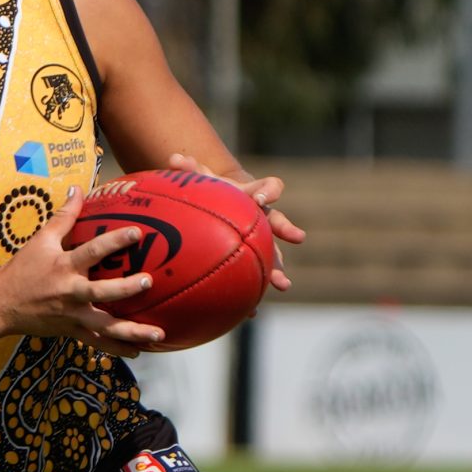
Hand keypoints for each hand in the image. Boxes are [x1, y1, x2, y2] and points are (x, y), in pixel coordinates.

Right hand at [0, 187, 164, 354]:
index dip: (115, 241)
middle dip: (126, 288)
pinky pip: (97, 343)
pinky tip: (138, 350)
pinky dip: (117, 348)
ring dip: (132, 331)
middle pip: (102, 293)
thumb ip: (64, 216)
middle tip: (148, 281)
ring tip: (157, 334)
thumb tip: (78, 188)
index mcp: (64, 267)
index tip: (137, 233)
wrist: (1, 304)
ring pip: (105, 326)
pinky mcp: (71, 331)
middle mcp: (71, 293)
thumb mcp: (41, 240)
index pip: (92, 252)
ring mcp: (73, 315)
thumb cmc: (22, 269)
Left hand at [166, 152, 302, 291]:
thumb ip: (192, 171)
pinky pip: (253, 279)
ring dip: (277, 269)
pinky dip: (251, 295)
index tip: (263, 197)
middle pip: (277, 222)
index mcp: (252, 196)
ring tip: (283, 285)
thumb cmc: (212, 193)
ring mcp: (261, 241)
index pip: (268, 189)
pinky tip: (250, 313)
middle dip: (286, 229)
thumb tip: (173, 158)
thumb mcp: (202, 181)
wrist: (221, 210)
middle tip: (297, 236)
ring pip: (273, 255)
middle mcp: (262, 218)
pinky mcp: (253, 261)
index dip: (268, 191)